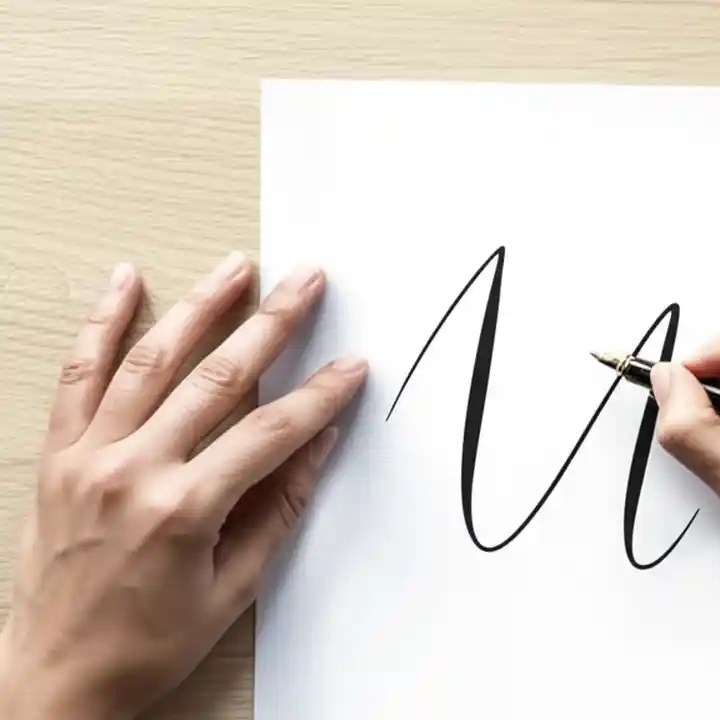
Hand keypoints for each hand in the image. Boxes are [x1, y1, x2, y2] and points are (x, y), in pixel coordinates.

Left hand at [0, 254, 367, 719]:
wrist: (55, 676)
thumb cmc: (144, 646)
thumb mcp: (232, 589)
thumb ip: (277, 510)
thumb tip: (316, 446)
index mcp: (182, 511)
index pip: (270, 432)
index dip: (320, 395)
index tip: (352, 367)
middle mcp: (131, 473)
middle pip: (218, 379)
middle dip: (272, 324)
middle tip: (307, 283)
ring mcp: (89, 458)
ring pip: (151, 361)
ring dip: (199, 307)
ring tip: (237, 268)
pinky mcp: (59, 456)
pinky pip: (79, 375)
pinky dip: (102, 325)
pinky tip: (126, 283)